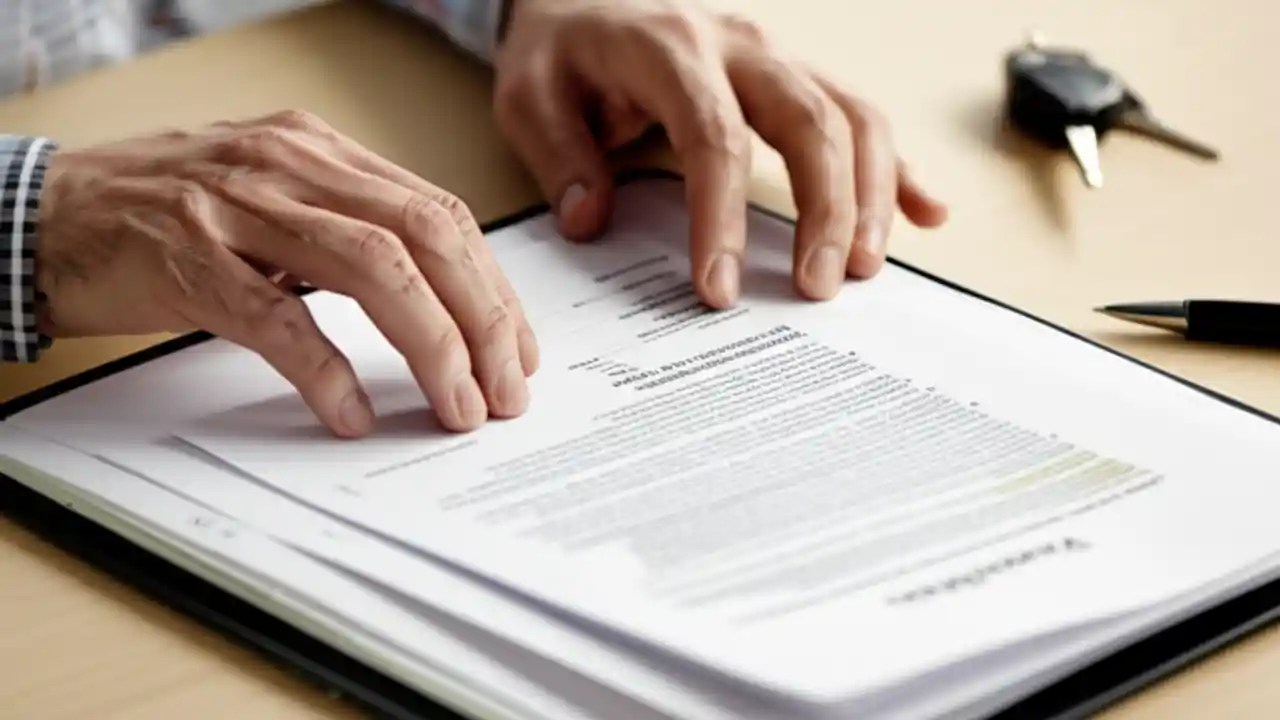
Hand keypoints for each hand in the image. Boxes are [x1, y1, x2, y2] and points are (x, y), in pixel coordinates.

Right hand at [37, 110, 538, 436]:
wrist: (43, 211)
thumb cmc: (163, 211)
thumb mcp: (270, 196)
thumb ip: (345, 229)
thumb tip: (437, 302)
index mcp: (319, 150)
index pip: (439, 213)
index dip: (492, 286)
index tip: (518, 348)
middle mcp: (289, 164)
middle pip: (425, 236)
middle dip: (482, 320)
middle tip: (507, 390)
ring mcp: (238, 208)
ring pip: (373, 270)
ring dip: (432, 346)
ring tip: (458, 405)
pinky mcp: (188, 260)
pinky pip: (277, 319)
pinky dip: (327, 371)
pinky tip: (353, 412)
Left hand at [494, 0, 948, 306]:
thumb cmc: (562, 52)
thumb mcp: (529, 96)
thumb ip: (558, 155)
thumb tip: (591, 220)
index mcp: (669, 49)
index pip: (712, 136)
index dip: (720, 216)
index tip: (717, 289)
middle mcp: (738, 45)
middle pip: (808, 119)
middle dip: (824, 208)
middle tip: (818, 287)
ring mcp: (777, 57)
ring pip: (852, 113)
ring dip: (871, 193)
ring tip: (865, 268)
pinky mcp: (796, 76)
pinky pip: (861, 115)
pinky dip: (897, 166)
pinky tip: (925, 212)